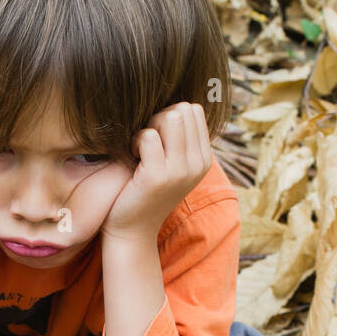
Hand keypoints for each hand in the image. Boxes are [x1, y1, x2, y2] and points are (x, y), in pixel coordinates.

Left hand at [101, 102, 214, 241]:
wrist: (132, 231)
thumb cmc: (146, 192)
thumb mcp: (172, 165)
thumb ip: (179, 138)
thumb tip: (177, 104)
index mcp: (204, 159)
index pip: (193, 110)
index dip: (170, 117)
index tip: (159, 140)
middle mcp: (197, 165)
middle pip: (182, 110)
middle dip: (159, 119)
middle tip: (147, 145)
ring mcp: (180, 171)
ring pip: (169, 117)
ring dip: (149, 127)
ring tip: (141, 150)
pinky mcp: (158, 176)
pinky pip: (148, 135)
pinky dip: (135, 141)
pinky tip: (133, 158)